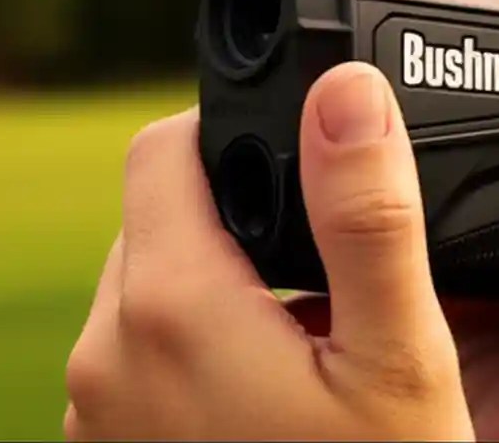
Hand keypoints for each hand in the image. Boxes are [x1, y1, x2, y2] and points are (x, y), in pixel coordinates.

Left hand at [63, 65, 474, 439]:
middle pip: (157, 213)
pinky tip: (275, 377)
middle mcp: (106, 353)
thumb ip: (370, 217)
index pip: (162, 147)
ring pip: (152, 280)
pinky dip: (201, 335)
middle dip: (240, 210)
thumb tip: (346, 91)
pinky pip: (144, 348)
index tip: (308, 158)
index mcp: (168, 305)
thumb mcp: (397, 358)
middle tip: (329, 258)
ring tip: (311, 320)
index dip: (237, 128)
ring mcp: (101, 408)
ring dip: (222, 275)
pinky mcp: (114, 442)